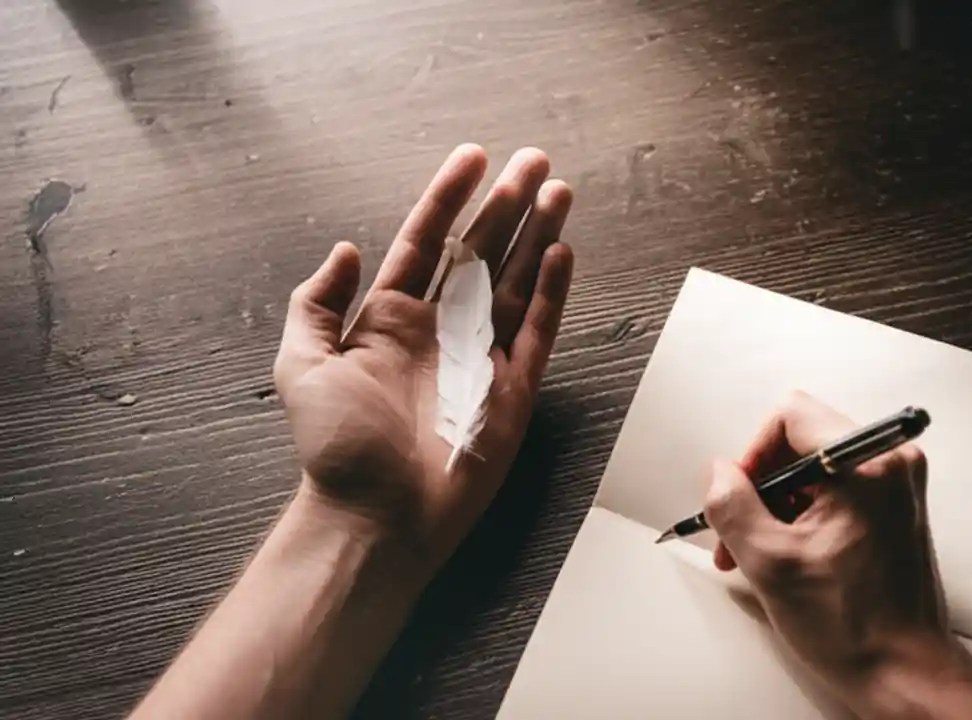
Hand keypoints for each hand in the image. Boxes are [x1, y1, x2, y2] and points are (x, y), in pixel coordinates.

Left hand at [273, 144, 573, 574]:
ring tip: (557, 190)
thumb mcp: (301, 365)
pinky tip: (561, 252)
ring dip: (538, 235)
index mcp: (391, 318)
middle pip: (483, 251)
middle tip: (534, 160)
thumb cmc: (336, 448)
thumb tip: (345, 250)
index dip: (450, 197)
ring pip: (519, 281)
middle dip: (508, 204)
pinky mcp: (513, 390)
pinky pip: (538, 331)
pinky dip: (553, 292)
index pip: (428, 241)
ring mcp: (481, 356)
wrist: (376, 516)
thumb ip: (316, 303)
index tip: (473, 157)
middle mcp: (442, 329)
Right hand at [704, 391, 971, 718]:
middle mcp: (891, 464)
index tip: (741, 492)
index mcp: (868, 467)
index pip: (791, 416)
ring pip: (814, 465)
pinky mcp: (894, 505)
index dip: (753, 453)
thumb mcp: (770, 563)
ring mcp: (897, 484)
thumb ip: (732, 506)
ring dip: (778, 502)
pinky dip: (803, 512)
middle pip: (801, 438)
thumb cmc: (856, 628)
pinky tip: (785, 551)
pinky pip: (835, 486)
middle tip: (742, 527)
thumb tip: (717, 474)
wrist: (903, 671)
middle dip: (761, 483)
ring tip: (758, 550)